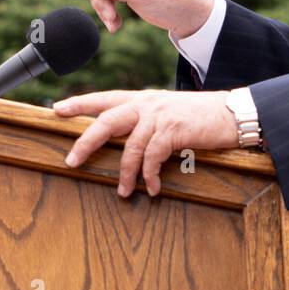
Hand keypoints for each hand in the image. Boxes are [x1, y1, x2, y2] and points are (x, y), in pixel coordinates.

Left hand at [54, 89, 239, 196]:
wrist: (233, 112)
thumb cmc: (203, 116)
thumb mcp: (171, 111)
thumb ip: (149, 120)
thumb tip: (129, 140)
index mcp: (144, 99)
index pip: (105, 98)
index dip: (80, 103)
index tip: (56, 109)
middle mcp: (148, 104)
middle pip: (107, 120)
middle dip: (86, 141)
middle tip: (71, 160)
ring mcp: (160, 116)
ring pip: (130, 145)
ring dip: (124, 172)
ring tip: (123, 191)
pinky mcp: (174, 130)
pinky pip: (152, 156)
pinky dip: (150, 175)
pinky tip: (153, 188)